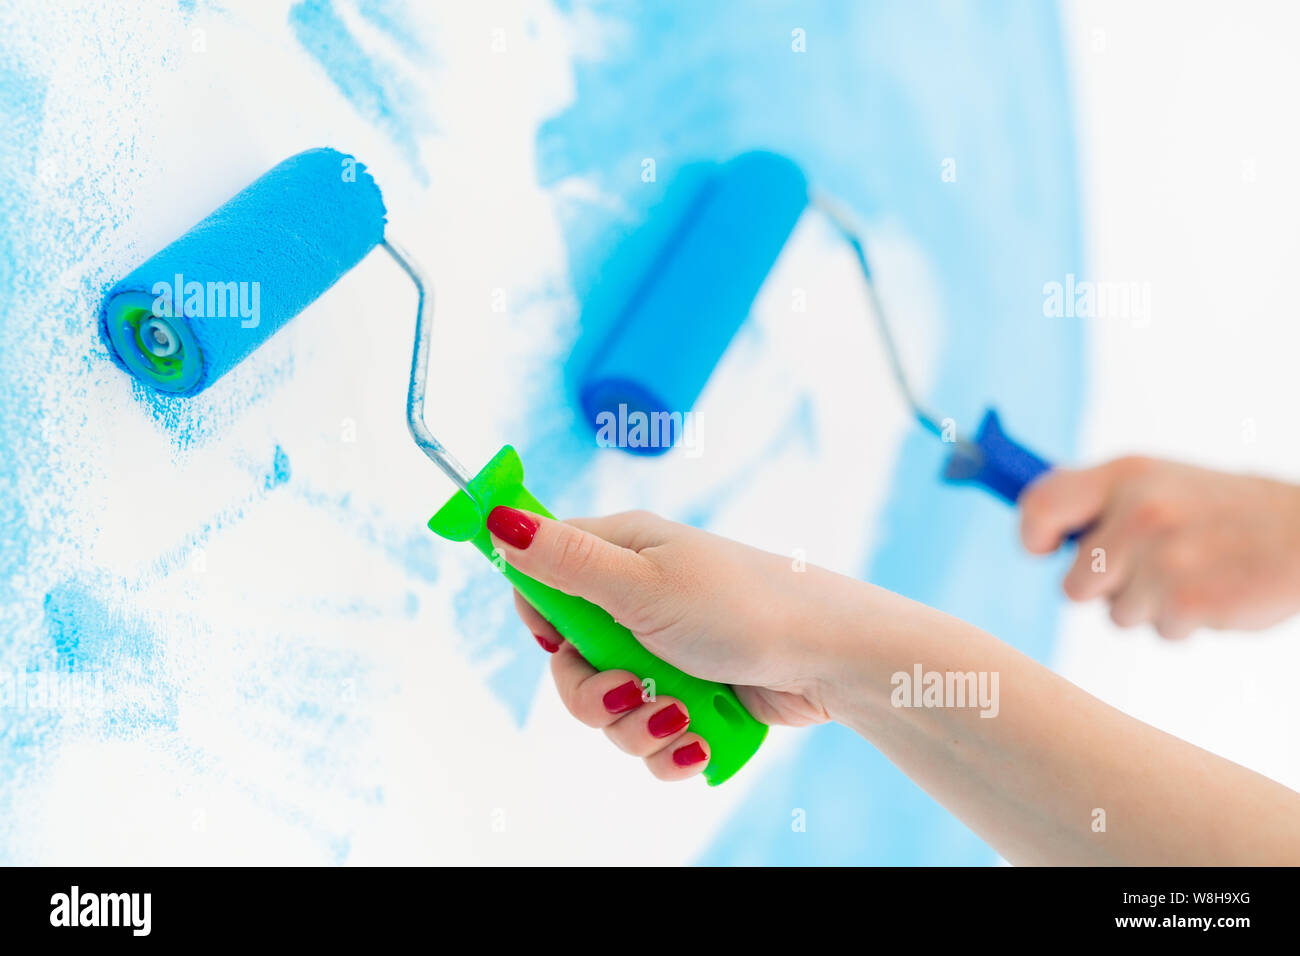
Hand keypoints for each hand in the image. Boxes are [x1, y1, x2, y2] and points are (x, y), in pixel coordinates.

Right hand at [484, 507, 838, 779]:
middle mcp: (637, 601)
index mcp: (621, 554)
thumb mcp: (641, 583)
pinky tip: (697, 740)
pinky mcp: (690, 696)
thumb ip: (565, 561)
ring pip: (607, 710)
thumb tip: (496, 519)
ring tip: (682, 715)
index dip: (540, 618)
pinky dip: (669, 748)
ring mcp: (664, 652)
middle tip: (632, 689)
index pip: (541, 579)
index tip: (557, 640)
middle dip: (592, 694)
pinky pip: (648, 738)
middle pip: (567, 662)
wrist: (831, 659)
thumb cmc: (742, 606)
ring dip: (637, 727)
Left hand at [1020, 457, 1299, 637]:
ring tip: (1192, 574)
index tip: (1044, 550)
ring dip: (1151, 607)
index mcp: (1125, 476)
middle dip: (1106, 590)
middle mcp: (1138, 510)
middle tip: (1152, 568)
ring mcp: (1163, 555)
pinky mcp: (1190, 597)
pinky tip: (1215, 590)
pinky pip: (1161, 630)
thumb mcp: (1159, 483)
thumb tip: (1035, 532)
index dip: (1032, 536)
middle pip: (1074, 586)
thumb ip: (1100, 503)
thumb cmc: (1222, 512)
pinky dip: (1185, 622)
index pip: (1040, 504)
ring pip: (1117, 615)